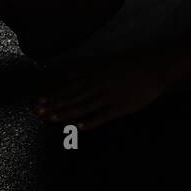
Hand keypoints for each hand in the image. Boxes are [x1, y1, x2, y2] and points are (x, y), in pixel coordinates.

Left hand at [34, 55, 168, 130]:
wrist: (153, 68)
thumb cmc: (129, 66)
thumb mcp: (104, 64)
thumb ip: (84, 71)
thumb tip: (67, 75)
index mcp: (94, 76)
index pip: (69, 88)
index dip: (53, 96)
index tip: (39, 102)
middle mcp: (98, 85)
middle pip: (72, 98)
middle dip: (54, 105)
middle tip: (38, 112)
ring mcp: (109, 96)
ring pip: (83, 107)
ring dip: (66, 113)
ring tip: (52, 118)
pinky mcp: (121, 107)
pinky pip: (103, 116)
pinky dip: (90, 121)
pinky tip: (79, 126)